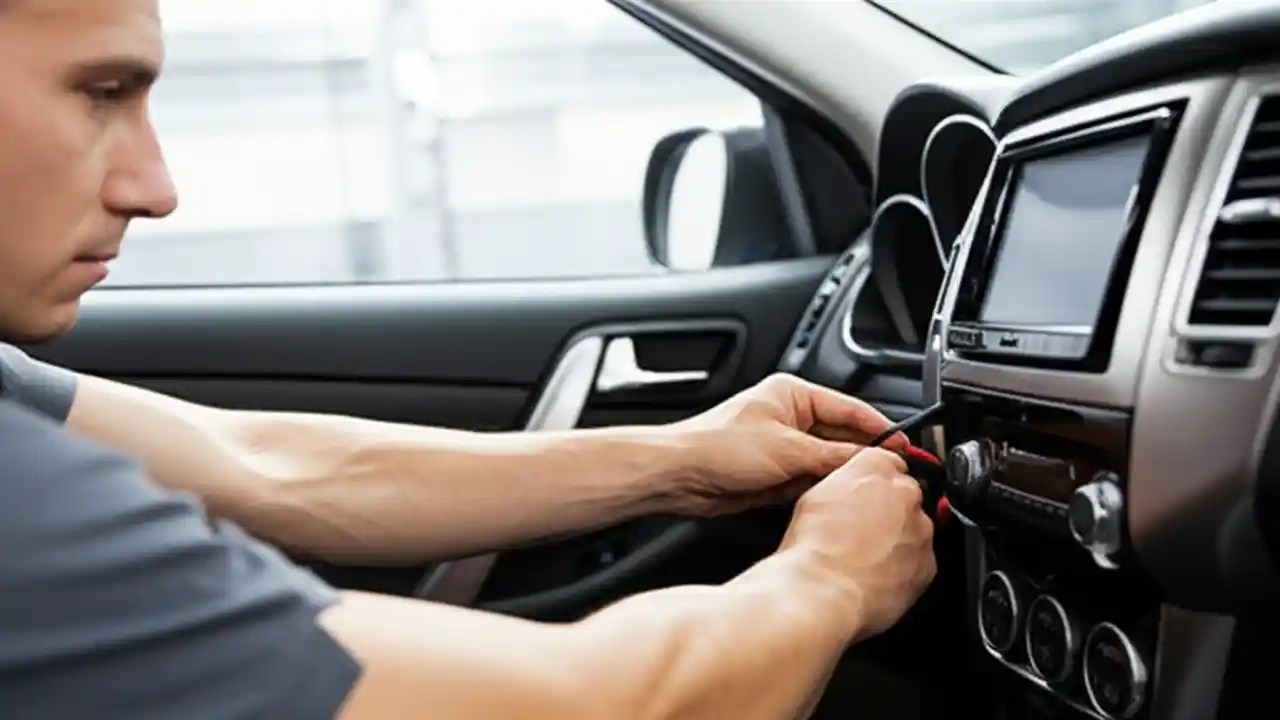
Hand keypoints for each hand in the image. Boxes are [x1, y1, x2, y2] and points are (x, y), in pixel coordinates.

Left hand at [668, 373, 907, 515]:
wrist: (680, 476)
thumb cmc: (718, 447)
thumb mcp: (788, 450)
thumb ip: (833, 457)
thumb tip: (870, 461)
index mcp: (793, 395)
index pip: (850, 409)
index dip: (879, 429)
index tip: (904, 447)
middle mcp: (790, 417)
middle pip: (842, 437)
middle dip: (863, 456)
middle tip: (892, 474)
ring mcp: (783, 446)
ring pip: (827, 462)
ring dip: (842, 476)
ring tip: (868, 490)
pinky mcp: (776, 474)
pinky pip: (811, 481)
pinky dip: (823, 489)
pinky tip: (837, 499)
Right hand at [779, 447, 935, 640]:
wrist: (822, 593)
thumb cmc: (812, 548)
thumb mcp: (816, 497)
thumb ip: (845, 485)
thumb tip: (850, 492)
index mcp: (875, 467)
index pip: (887, 462)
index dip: (874, 483)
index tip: (866, 496)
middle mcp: (904, 493)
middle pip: (904, 495)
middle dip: (889, 511)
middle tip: (861, 532)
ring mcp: (920, 529)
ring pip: (913, 529)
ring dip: (897, 539)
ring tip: (865, 559)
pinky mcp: (928, 564)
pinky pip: (919, 561)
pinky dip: (904, 567)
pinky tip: (876, 576)